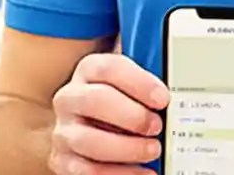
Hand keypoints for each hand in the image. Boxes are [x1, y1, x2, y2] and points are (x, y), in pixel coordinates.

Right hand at [49, 52, 169, 173]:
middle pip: (96, 100)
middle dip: (132, 115)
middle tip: (157, 126)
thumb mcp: (130, 87)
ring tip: (153, 150)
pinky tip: (143, 172)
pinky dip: (119, 173)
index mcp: (88, 71)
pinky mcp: (63, 160)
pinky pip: (88, 171)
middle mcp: (70, 98)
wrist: (92, 127)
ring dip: (126, 148)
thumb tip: (170, 100)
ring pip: (89, 140)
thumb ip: (146, 89)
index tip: (162, 98)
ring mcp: (64, 130)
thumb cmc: (120, 103)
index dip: (138, 83)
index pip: (108, 69)